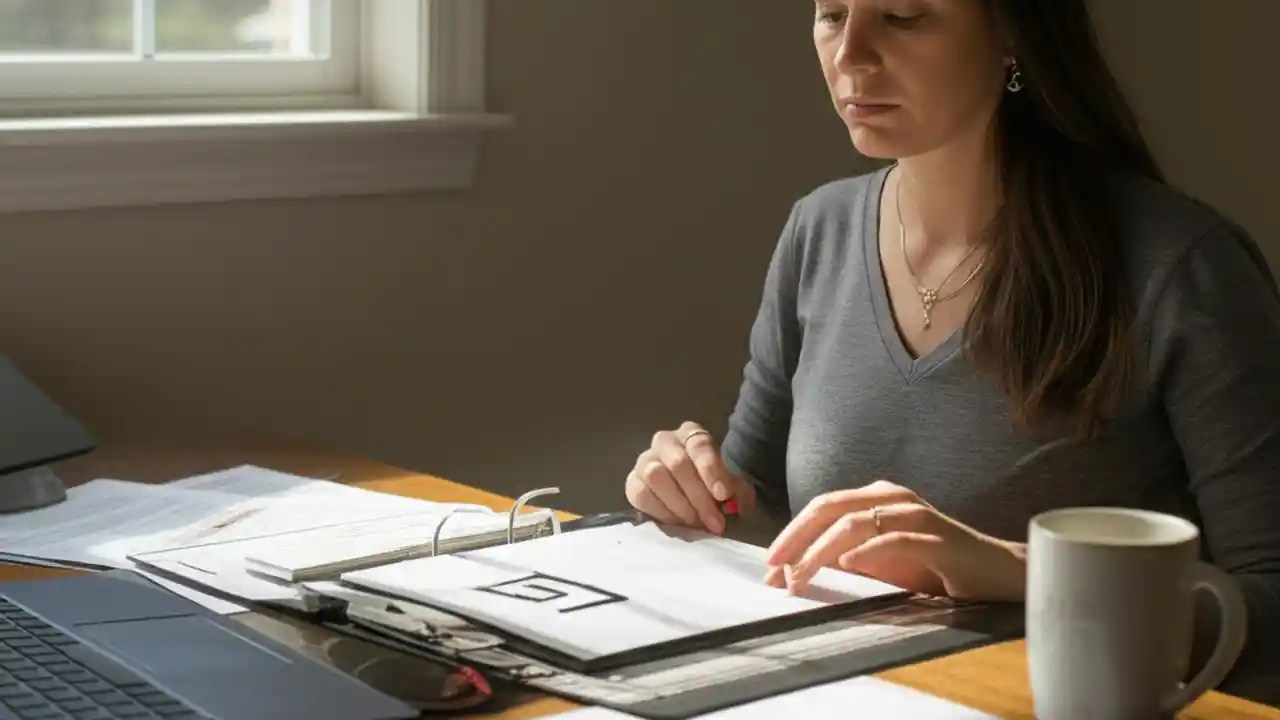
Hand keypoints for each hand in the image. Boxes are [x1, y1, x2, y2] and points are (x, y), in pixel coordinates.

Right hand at [625, 421, 756, 534]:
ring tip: (695, 523)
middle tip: (714, 522)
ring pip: (656, 477)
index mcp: (692, 435)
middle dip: (698, 497)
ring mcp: (644, 460)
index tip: (723, 495)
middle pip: (678, 463)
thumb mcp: (730, 484)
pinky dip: (661, 512)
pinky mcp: (633, 482)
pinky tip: (677, 522)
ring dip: (679, 505)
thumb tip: (737, 505)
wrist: (686, 491)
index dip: (711, 470)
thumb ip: (738, 491)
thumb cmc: (710, 483)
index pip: (700, 445)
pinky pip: (641, 495)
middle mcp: (665, 441)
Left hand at [763, 480, 1025, 600]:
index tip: (768, 565)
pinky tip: (847, 566)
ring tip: (798, 577)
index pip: (822, 507)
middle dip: (794, 538)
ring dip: (819, 552)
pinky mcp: (938, 539)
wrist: (999, 574)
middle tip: (771, 568)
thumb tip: (794, 570)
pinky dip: (867, 552)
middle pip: (829, 508)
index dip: (791, 533)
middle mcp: (893, 498)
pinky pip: (895, 540)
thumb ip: (845, 558)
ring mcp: (916, 515)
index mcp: (877, 498)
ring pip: (854, 524)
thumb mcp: (881, 562)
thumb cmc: (937, 568)